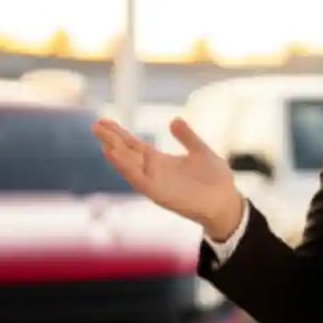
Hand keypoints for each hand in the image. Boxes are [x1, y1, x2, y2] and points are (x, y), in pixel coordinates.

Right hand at [92, 117, 241, 234]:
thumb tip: (174, 120)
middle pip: (127, 154)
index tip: (103, 121)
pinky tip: (119, 158)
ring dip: (116, 155)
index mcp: (161, 162)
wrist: (227, 202)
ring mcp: (155, 183)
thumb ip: (187, 137)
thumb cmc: (215, 179)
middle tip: (95, 126)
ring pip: (130, 168)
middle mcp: (154, 172)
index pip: (134, 145)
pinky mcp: (160, 194)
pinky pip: (140, 181)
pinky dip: (128, 169)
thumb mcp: (200, 151)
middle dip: (111, 141)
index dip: (119, 134)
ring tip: (103, 140)